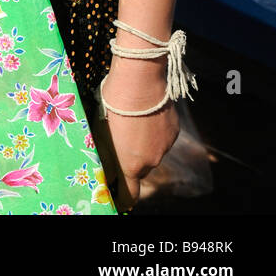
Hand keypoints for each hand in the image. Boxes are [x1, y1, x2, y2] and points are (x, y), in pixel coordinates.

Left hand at [91, 58, 179, 211]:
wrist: (139, 79)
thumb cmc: (112, 103)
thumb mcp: (101, 130)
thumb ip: (107, 153)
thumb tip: (106, 164)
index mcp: (129, 165)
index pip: (129, 194)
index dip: (123, 195)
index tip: (118, 191)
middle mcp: (150, 162)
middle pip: (140, 170)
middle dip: (131, 160)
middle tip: (121, 139)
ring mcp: (164, 147)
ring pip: (152, 152)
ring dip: (144, 143)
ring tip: (134, 119)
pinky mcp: (174, 132)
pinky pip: (162, 138)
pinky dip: (155, 131)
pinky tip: (147, 113)